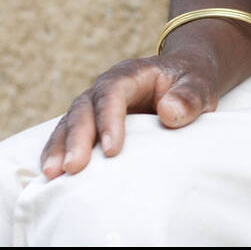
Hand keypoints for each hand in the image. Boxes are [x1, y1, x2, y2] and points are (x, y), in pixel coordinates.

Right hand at [39, 50, 218, 177]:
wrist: (183, 76)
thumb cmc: (191, 81)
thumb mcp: (200, 83)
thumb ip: (189, 95)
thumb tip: (169, 111)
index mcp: (132, 74)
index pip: (114, 91)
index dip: (109, 118)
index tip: (112, 150)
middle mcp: (108, 87)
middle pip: (85, 107)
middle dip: (77, 137)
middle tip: (73, 167)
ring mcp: (96, 105)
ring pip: (70, 121)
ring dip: (59, 146)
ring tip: (51, 175)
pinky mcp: (92, 124)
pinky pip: (69, 135)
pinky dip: (58, 151)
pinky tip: (50, 175)